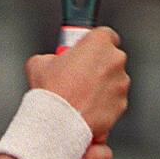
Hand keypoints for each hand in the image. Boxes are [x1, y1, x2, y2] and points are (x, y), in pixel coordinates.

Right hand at [26, 27, 129, 141]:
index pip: (106, 34)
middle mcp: (114, 60)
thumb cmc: (52, 94)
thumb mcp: (38, 64)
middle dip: (98, 66)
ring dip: (102, 86)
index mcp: (98, 42)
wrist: (58, 123)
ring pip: (114, 81)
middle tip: (79, 77)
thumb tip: (50, 62)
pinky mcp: (121, 104)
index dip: (94, 44)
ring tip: (81, 96)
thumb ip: (50, 57)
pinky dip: (104, 104)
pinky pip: (114, 101)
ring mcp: (120, 83)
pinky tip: (87, 108)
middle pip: (110, 58)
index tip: (86, 52)